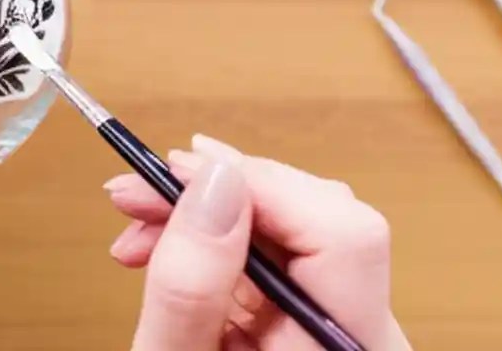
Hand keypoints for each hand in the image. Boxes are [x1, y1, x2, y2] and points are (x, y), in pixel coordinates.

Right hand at [104, 135, 410, 350]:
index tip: (182, 167)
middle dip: (219, 193)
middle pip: (319, 221)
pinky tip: (168, 249)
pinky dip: (220, 247)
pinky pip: (282, 264)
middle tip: (137, 191)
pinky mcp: (319, 332)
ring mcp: (347, 337)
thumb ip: (192, 281)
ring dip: (209, 215)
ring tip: (136, 228)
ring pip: (295, 234)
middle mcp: (365, 343)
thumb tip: (213, 180)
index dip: (262, 183)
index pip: (341, 232)